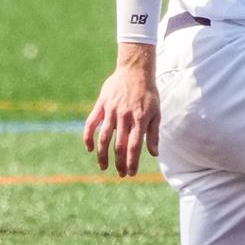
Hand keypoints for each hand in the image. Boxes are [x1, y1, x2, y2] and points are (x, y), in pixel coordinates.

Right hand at [84, 44, 158, 177]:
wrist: (135, 70)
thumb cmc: (148, 93)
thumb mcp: (156, 112)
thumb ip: (153, 133)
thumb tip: (154, 153)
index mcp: (139, 120)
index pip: (134, 147)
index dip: (131, 162)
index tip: (131, 173)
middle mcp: (124, 117)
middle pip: (119, 145)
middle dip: (119, 163)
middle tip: (120, 174)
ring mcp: (111, 111)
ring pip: (104, 138)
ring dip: (103, 155)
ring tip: (104, 167)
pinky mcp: (101, 105)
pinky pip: (91, 123)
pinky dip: (88, 137)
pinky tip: (89, 148)